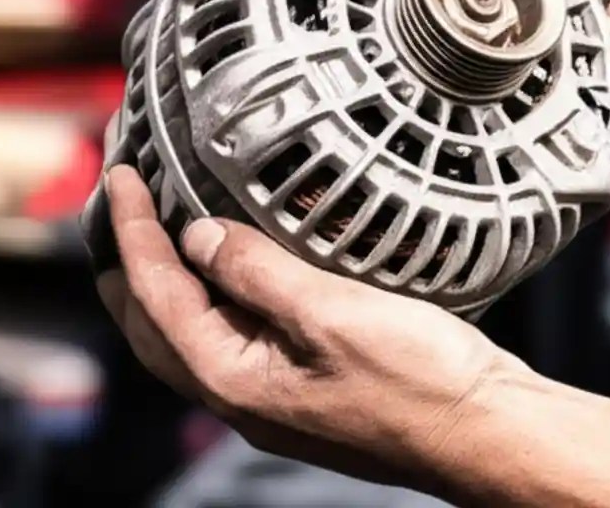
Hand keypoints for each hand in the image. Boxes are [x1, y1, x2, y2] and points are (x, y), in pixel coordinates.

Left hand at [96, 165, 529, 494]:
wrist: (491, 433)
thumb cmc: (422, 384)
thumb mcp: (330, 313)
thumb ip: (254, 271)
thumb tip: (199, 236)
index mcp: (229, 377)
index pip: (152, 291)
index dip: (131, 227)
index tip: (119, 175)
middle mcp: (235, 391)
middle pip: (147, 320)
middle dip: (125, 259)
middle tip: (118, 202)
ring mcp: (264, 391)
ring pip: (181, 329)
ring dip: (159, 276)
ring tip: (152, 227)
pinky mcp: (294, 382)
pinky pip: (223, 331)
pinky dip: (204, 291)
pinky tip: (222, 265)